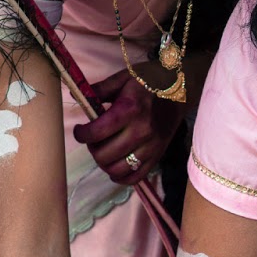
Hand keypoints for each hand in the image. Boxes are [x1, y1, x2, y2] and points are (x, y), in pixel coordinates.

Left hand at [73, 69, 186, 185]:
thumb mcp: (123, 78)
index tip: (80, 130)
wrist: (181, 92)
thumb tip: (75, 97)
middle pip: (104, 155)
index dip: (81, 134)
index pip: (96, 132)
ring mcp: (151, 147)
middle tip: (93, 140)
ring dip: (104, 164)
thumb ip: (100, 89)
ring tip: (104, 151)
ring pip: (117, 170)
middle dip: (92, 149)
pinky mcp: (157, 157)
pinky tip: (115, 167)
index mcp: (130, 109)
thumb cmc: (149, 82)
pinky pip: (135, 177)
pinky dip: (121, 177)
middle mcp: (141, 131)